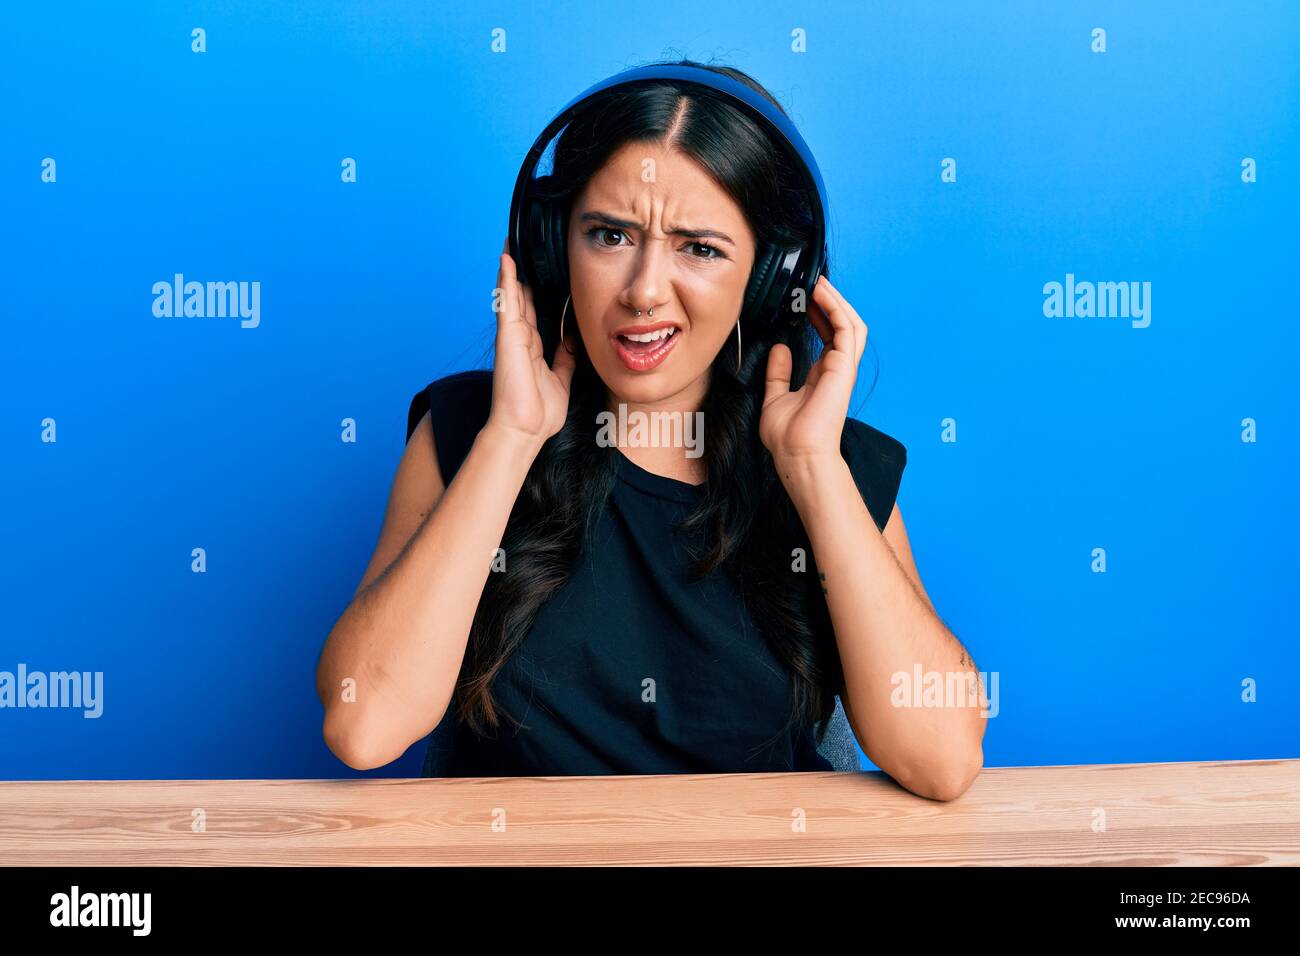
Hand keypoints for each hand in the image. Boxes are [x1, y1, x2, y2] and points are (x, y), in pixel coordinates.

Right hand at [486, 237, 576, 446]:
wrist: (524, 431)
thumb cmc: (539, 414)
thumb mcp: (561, 380)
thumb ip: (565, 359)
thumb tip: (573, 340)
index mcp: (532, 347)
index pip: (535, 310)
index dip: (538, 289)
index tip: (544, 269)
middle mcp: (520, 337)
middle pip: (522, 296)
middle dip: (525, 271)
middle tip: (525, 244)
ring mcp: (512, 335)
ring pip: (512, 292)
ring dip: (512, 266)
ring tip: (512, 240)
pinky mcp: (507, 336)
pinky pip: (506, 301)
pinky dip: (507, 279)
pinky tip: (507, 258)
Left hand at [760, 275, 868, 464]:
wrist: (797, 453)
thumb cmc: (787, 436)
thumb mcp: (775, 396)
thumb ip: (778, 373)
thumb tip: (780, 348)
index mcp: (823, 376)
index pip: (827, 336)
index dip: (818, 315)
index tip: (803, 299)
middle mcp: (836, 369)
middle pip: (842, 326)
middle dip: (830, 303)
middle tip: (811, 284)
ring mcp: (843, 367)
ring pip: (850, 323)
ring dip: (836, 301)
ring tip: (817, 283)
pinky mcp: (843, 367)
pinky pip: (846, 328)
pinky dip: (835, 308)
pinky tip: (820, 294)